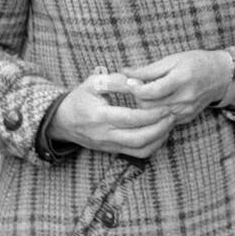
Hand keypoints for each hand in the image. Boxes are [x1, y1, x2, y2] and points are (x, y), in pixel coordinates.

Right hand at [50, 72, 176, 158]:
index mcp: (100, 116)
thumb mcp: (93, 83)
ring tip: (169, 124)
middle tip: (172, 115)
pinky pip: (136, 154)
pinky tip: (160, 134)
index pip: (131, 118)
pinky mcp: (112, 151)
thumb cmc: (80, 98)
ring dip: (158, 139)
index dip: (151, 114)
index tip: (165, 106)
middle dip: (159, 128)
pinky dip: (151, 147)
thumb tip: (137, 82)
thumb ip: (115, 81)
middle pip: (138, 138)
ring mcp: (109, 145)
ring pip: (139, 150)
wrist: (62, 121)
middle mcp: (105, 134)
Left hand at [122, 50, 231, 125]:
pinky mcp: (186, 118)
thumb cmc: (196, 62)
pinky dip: (156, 112)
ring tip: (145, 94)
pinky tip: (156, 102)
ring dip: (145, 106)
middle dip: (138, 97)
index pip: (151, 91)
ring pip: (154, 115)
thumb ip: (148, 69)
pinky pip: (164, 119)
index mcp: (181, 79)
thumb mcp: (172, 59)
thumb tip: (125, 73)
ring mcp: (186, 110)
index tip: (129, 82)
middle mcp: (185, 98)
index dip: (135, 88)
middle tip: (136, 86)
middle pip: (149, 106)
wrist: (220, 75)